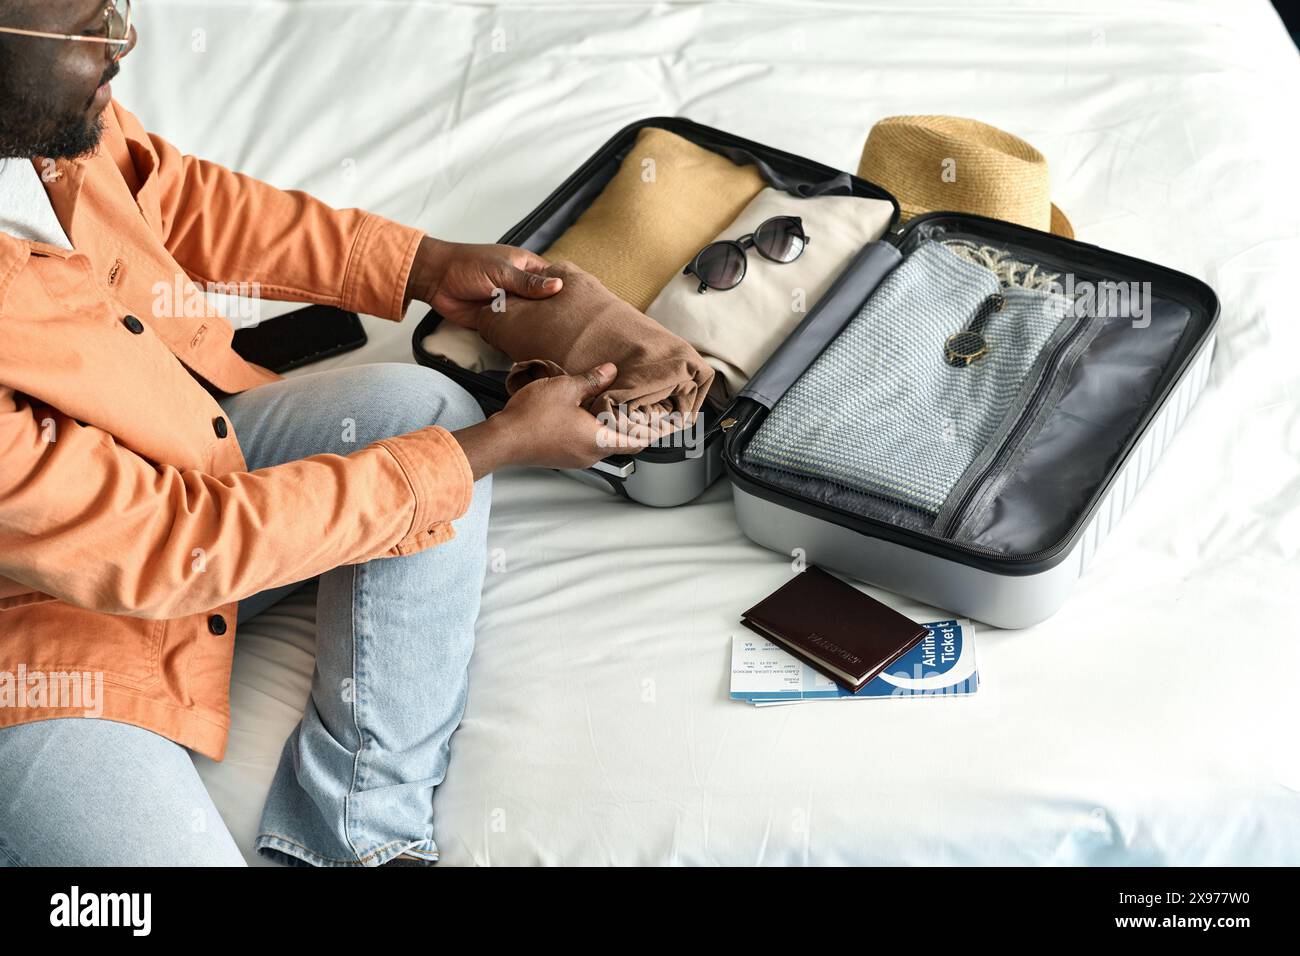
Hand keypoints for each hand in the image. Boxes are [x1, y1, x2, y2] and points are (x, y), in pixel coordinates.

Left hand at [406, 236, 561, 329]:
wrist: (437, 280)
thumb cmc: (467, 264)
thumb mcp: (502, 270)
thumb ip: (528, 282)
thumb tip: (558, 286)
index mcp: (526, 268)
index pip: (554, 279)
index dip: (567, 291)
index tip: (582, 305)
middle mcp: (522, 287)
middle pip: (545, 302)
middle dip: (555, 313)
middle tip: (573, 329)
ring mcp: (511, 304)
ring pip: (531, 318)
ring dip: (538, 326)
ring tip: (558, 340)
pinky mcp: (499, 320)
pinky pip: (514, 330)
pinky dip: (520, 336)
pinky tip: (533, 344)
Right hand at [451, 364, 652, 477]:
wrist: (502, 440)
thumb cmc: (532, 418)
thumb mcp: (566, 389)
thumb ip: (592, 379)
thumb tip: (610, 371)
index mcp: (600, 440)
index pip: (638, 440)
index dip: (653, 431)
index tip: (665, 424)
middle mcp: (592, 454)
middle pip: (622, 442)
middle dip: (632, 426)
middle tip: (640, 408)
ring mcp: (577, 458)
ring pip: (604, 443)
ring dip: (611, 427)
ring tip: (613, 407)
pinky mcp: (563, 457)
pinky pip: (587, 444)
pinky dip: (594, 431)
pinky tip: (586, 414)